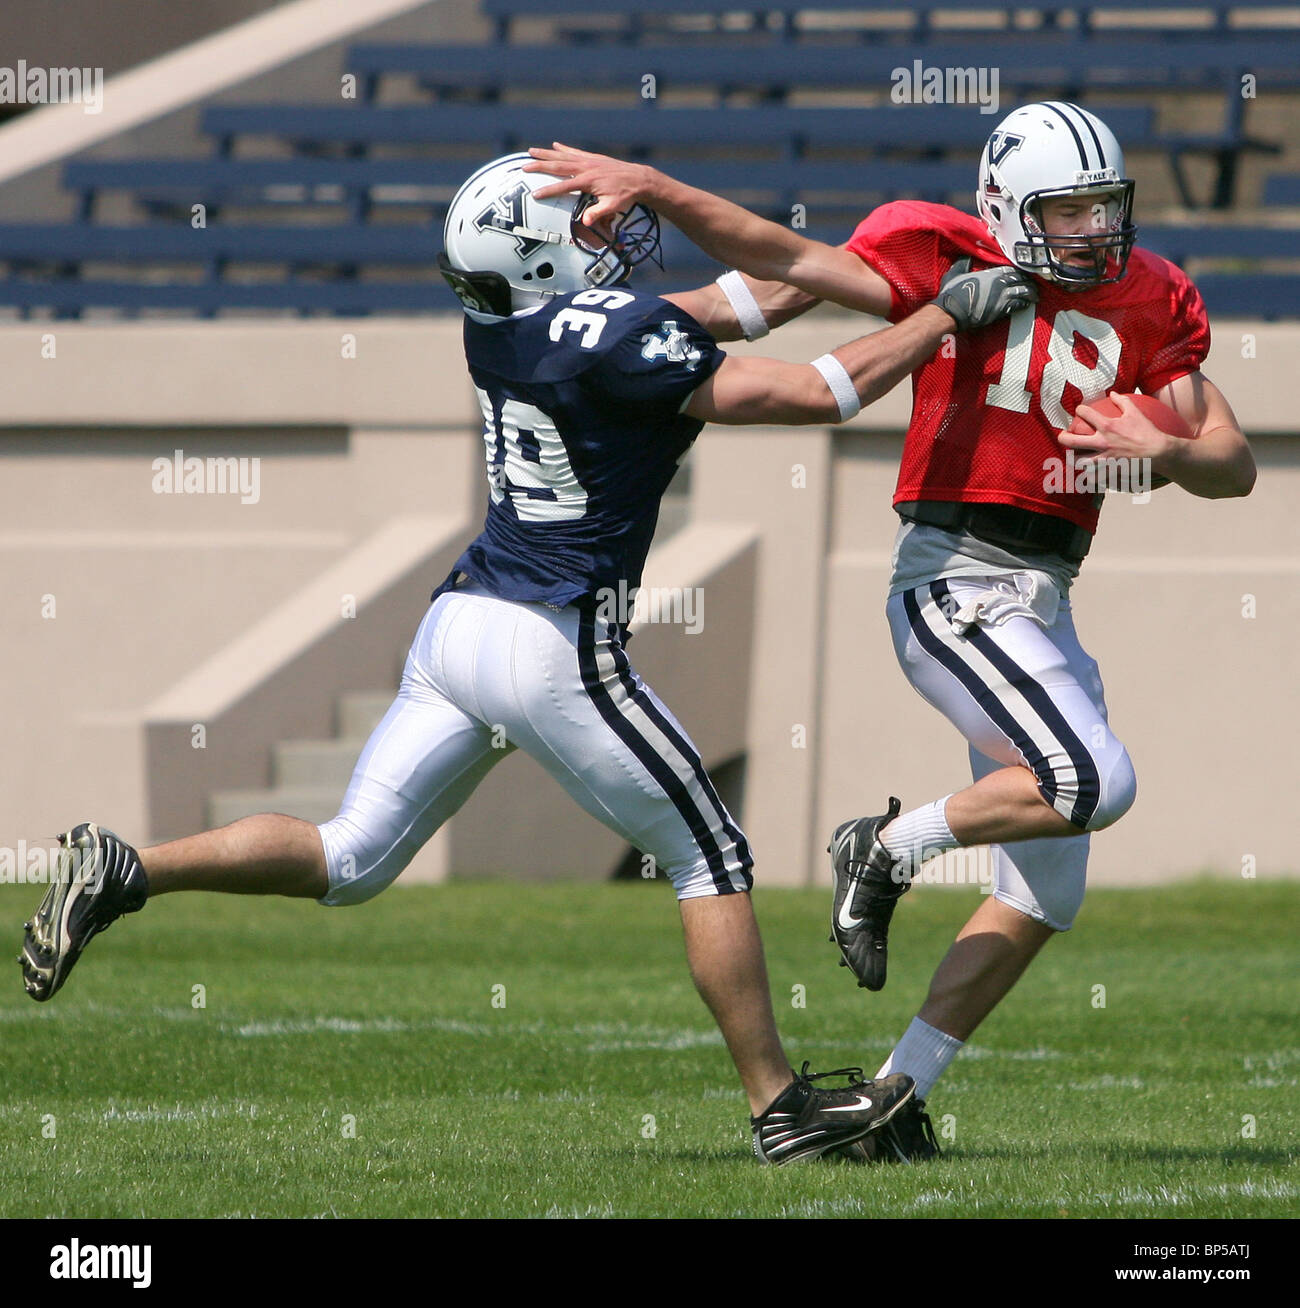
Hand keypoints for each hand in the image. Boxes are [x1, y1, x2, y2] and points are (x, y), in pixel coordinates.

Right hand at [524, 143, 657, 225]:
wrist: (639, 179)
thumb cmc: (625, 195)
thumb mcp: (613, 207)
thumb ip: (598, 213)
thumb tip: (585, 222)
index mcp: (588, 181)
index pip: (564, 187)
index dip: (549, 191)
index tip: (535, 194)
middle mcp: (586, 168)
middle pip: (558, 166)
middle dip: (540, 166)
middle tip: (524, 167)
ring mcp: (589, 161)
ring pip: (563, 155)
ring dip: (546, 153)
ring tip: (531, 150)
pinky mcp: (593, 158)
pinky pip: (575, 152)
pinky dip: (564, 148)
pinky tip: (555, 145)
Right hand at [930, 257, 1036, 331]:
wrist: (952, 312)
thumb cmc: (952, 294)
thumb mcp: (955, 273)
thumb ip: (963, 264)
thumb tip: (965, 258)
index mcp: (992, 273)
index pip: (1013, 269)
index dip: (1020, 271)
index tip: (1024, 273)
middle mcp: (1000, 284)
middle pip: (1022, 280)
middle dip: (1029, 282)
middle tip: (1033, 284)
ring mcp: (1002, 298)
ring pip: (1023, 293)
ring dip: (1030, 294)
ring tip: (1034, 295)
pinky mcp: (1000, 311)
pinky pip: (1018, 306)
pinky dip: (1023, 304)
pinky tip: (1026, 305)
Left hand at [1057, 391, 1175, 468]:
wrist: (1158, 452)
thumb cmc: (1147, 432)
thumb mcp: (1136, 413)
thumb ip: (1122, 401)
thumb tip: (1112, 393)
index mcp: (1107, 426)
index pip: (1085, 413)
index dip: (1079, 410)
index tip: (1079, 411)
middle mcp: (1102, 442)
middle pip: (1072, 441)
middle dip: (1063, 437)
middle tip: (1062, 436)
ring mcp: (1104, 458)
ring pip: (1078, 461)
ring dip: (1075, 459)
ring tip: (1075, 456)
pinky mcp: (1109, 471)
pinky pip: (1092, 476)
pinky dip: (1088, 475)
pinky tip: (1088, 474)